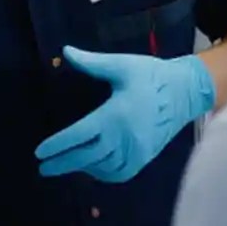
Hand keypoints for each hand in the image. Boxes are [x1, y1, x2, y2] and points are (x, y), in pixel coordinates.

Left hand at [35, 46, 215, 182]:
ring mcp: (137, 150)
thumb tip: (65, 52)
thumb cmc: (151, 76)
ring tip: (63, 164)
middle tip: (43, 168)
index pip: (80, 135)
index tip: (39, 152)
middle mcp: (125, 137)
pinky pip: (120, 172)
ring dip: (82, 168)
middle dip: (63, 163)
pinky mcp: (145, 157)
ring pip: (103, 168)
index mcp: (116, 114)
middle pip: (87, 157)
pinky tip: (91, 167)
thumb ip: (91, 62)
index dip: (58, 145)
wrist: (186, 91)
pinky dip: (103, 173)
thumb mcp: (121, 65)